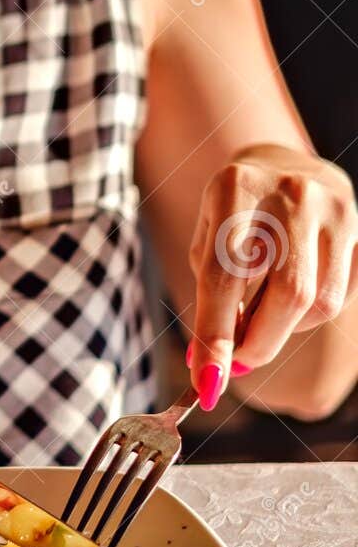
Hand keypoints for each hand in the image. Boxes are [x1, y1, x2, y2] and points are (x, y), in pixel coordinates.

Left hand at [186, 144, 357, 408]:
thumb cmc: (234, 211)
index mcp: (236, 187)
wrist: (279, 165)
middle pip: (288, 294)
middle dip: (258, 343)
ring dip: (283, 331)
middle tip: (236, 363)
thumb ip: (209, 295)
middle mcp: (293, 194)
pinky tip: (288, 301)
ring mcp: (335, 208)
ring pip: (318, 304)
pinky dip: (308, 316)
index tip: (207, 382)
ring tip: (259, 320)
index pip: (226, 274)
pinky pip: (339, 296)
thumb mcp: (207, 235)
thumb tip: (208, 366)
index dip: (215, 334)